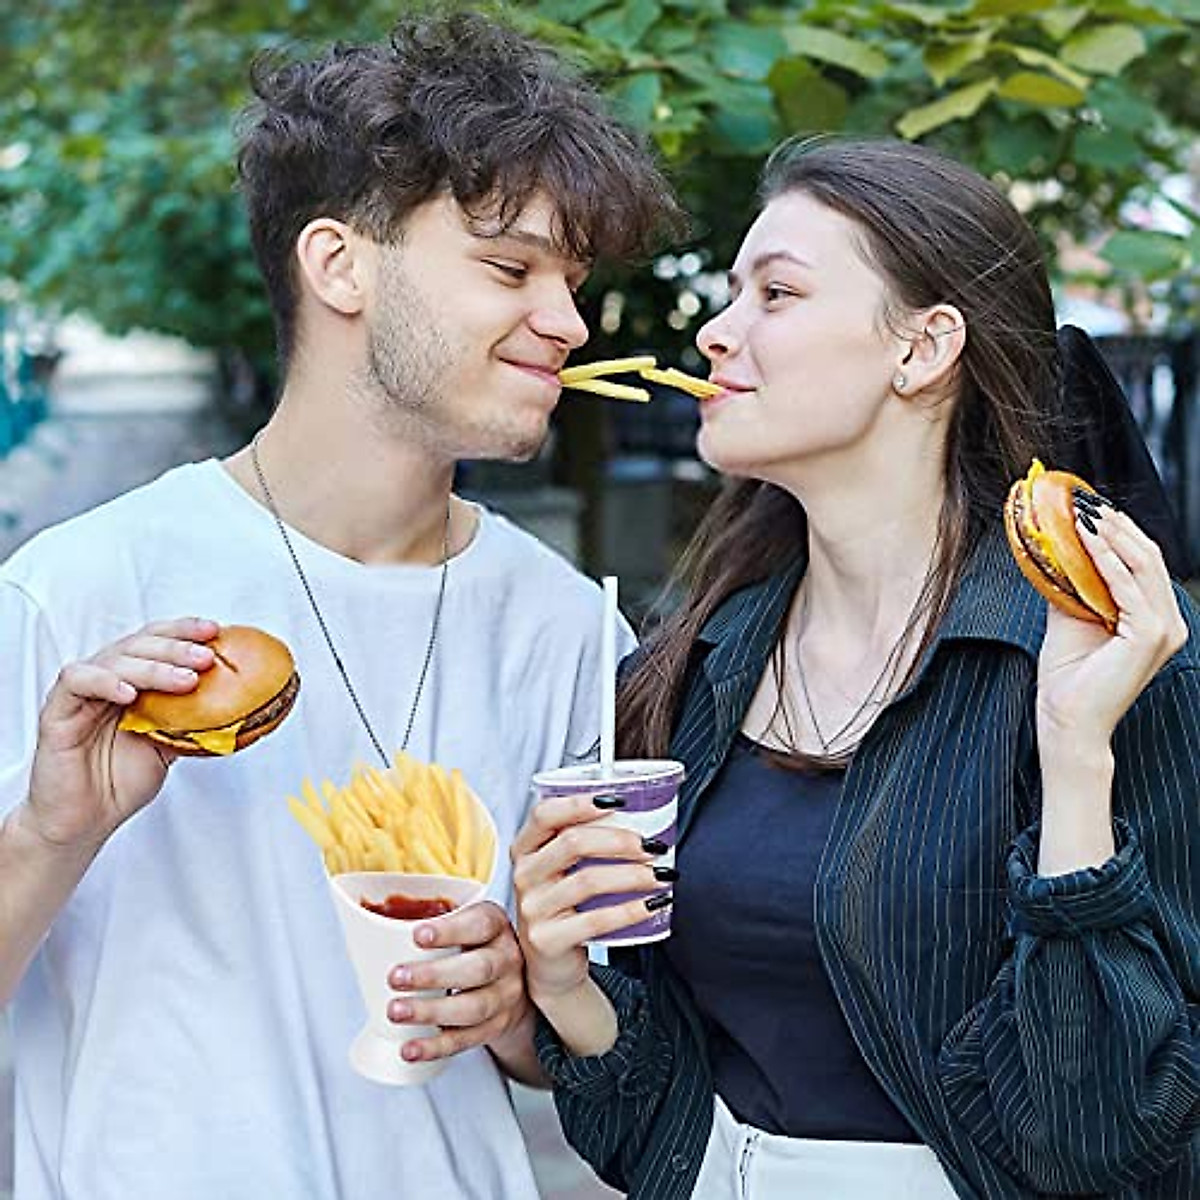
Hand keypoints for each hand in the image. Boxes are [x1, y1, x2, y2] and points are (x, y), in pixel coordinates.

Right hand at [25, 617, 218, 850]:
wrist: (84, 821)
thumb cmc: (119, 781)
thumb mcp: (170, 744)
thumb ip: (191, 720)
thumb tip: (236, 706)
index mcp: (132, 681)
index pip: (156, 642)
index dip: (183, 631)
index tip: (214, 631)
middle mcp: (107, 680)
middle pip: (139, 645)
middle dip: (176, 647)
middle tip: (205, 657)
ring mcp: (82, 694)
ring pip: (114, 660)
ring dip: (153, 667)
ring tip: (185, 679)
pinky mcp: (57, 711)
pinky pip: (78, 682)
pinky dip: (106, 682)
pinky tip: (130, 694)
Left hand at [385, 901, 528, 1063]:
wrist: (509, 980)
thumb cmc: (472, 944)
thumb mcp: (462, 921)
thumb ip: (430, 918)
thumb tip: (368, 924)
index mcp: (496, 925)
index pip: (480, 924)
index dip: (450, 930)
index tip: (416, 935)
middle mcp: (507, 960)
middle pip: (478, 968)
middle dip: (433, 975)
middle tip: (395, 978)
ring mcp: (506, 996)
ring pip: (473, 1008)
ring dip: (431, 1012)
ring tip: (396, 1012)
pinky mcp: (497, 1027)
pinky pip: (466, 1040)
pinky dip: (435, 1046)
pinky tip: (410, 1048)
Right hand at [510, 792, 667, 1005]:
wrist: (552, 965)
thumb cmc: (568, 907)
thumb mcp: (564, 871)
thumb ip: (586, 841)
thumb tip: (644, 813)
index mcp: (526, 848)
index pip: (545, 814)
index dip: (581, 803)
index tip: (620, 800)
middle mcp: (525, 875)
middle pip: (572, 843)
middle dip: (621, 840)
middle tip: (654, 845)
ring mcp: (533, 909)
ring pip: (588, 881)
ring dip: (634, 875)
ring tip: (662, 875)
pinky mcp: (547, 940)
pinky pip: (595, 920)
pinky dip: (630, 911)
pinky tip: (652, 905)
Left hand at [1037, 504, 1187, 747]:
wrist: (1066, 717)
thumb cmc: (1069, 674)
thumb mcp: (1070, 615)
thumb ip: (1073, 582)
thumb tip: (1055, 545)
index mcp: (1154, 616)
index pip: (1143, 561)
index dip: (1119, 530)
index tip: (1089, 505)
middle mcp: (1168, 621)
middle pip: (1147, 557)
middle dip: (1116, 526)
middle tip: (1085, 502)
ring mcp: (1164, 630)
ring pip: (1142, 566)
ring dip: (1110, 536)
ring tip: (1082, 514)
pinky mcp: (1149, 637)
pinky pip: (1127, 587)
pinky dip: (1105, 561)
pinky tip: (1085, 542)